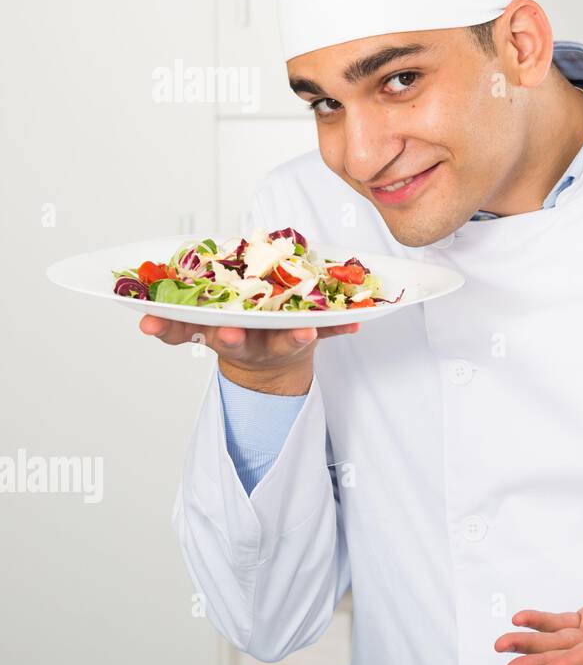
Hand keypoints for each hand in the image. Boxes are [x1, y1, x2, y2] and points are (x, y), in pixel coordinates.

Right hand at [138, 314, 359, 395]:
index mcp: (213, 327)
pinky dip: (341, 327)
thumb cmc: (236, 325)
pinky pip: (326, 331)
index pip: (185, 329)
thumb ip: (178, 314)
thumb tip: (143, 303)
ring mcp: (276, 340)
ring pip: (281, 340)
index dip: (167, 326)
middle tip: (229, 335)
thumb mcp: (204, 320)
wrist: (270, 362)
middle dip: (229, 337)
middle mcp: (245, 337)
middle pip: (232, 339)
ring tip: (305, 336)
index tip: (148, 324)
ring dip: (293, 338)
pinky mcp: (305, 338)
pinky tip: (356, 323)